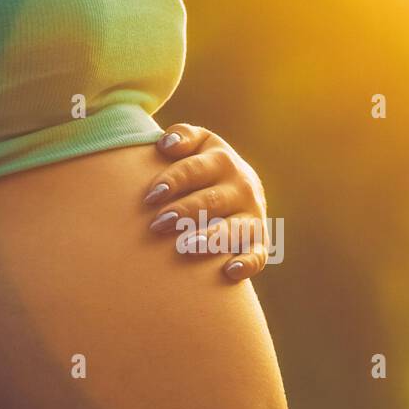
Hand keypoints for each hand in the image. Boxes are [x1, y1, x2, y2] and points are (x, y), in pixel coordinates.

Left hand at [143, 123, 271, 280]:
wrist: (239, 188)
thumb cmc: (203, 167)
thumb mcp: (198, 144)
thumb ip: (183, 136)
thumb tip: (166, 145)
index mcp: (223, 161)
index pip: (195, 169)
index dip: (173, 181)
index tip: (150, 196)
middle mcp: (242, 187)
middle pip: (212, 200)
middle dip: (184, 212)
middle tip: (157, 224)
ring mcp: (252, 215)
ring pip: (234, 229)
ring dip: (210, 238)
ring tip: (185, 247)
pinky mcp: (259, 241)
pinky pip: (258, 255)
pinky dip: (247, 263)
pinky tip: (228, 271)